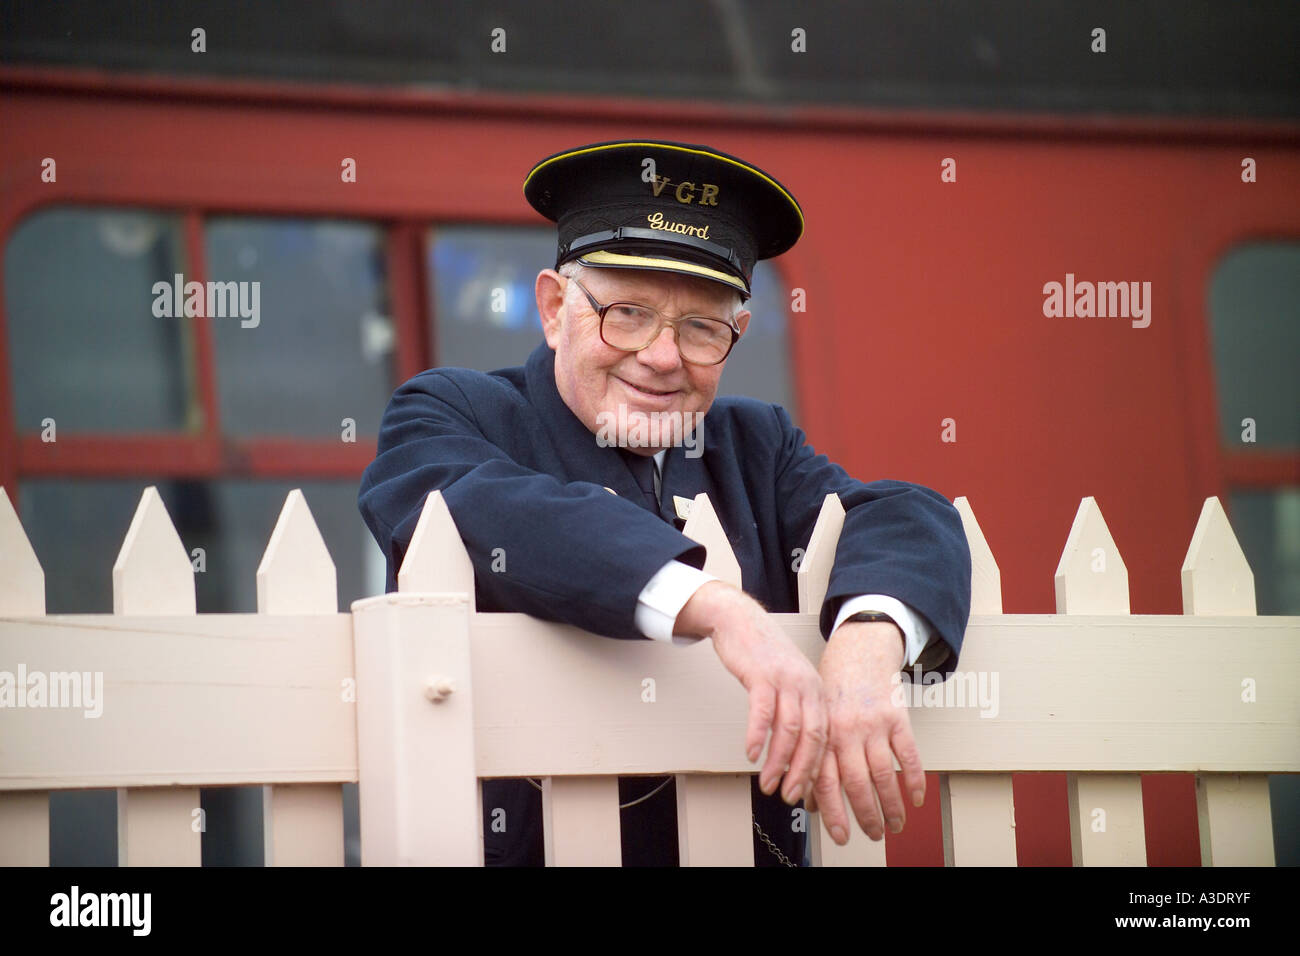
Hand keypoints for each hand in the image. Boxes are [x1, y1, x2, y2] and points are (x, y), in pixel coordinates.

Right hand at [675, 581, 827, 805]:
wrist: (739, 620)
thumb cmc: (762, 655)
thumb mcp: (788, 683)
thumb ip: (794, 712)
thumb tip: (793, 752)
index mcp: (816, 692)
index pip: (824, 738)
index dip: (815, 769)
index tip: (804, 792)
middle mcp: (807, 686)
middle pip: (813, 738)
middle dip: (801, 773)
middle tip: (788, 796)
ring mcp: (786, 680)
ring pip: (789, 730)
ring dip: (778, 762)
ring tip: (767, 782)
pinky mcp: (762, 675)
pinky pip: (763, 712)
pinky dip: (759, 736)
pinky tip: (752, 754)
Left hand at [809, 621, 923, 844]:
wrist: (858, 650)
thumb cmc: (834, 690)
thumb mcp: (817, 720)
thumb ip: (816, 759)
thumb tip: (813, 802)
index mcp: (823, 734)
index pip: (825, 782)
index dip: (833, 812)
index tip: (841, 835)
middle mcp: (846, 731)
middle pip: (856, 784)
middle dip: (866, 815)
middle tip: (872, 835)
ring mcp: (873, 725)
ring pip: (884, 775)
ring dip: (891, 806)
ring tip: (895, 824)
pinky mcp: (896, 718)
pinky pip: (908, 755)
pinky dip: (914, 780)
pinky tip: (917, 798)